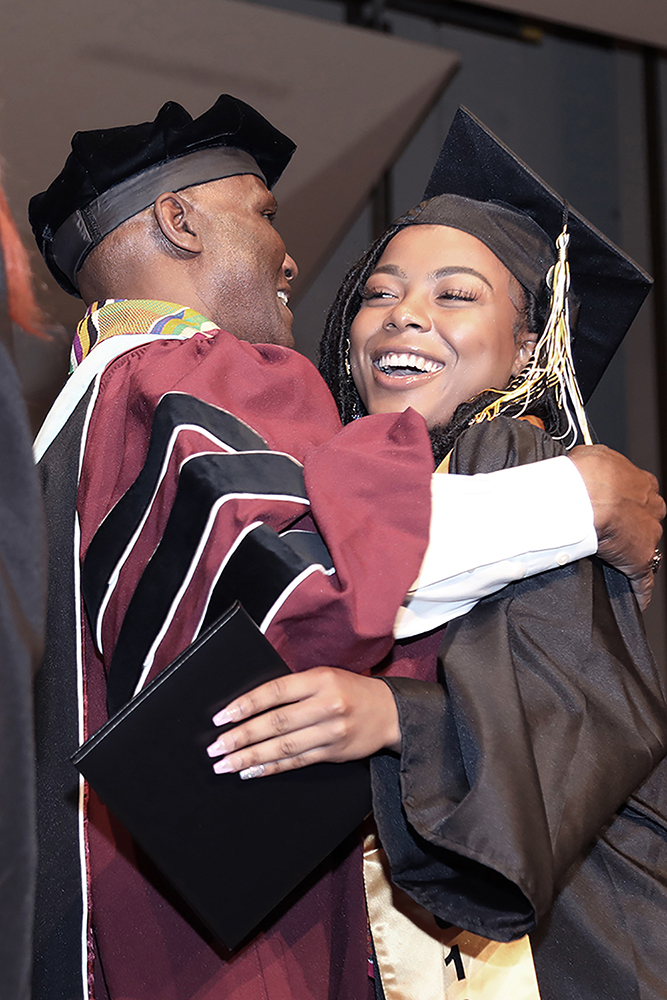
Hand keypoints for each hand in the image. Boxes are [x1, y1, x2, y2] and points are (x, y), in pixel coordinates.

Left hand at [206, 667, 400, 778]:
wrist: (391, 713)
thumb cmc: (350, 689)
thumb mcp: (324, 676)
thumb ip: (294, 688)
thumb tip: (250, 705)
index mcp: (320, 679)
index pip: (275, 691)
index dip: (245, 705)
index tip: (221, 717)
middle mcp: (326, 705)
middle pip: (276, 723)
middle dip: (241, 736)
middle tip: (216, 747)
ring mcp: (331, 732)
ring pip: (284, 746)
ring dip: (250, 757)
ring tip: (226, 763)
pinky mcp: (334, 754)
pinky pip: (297, 762)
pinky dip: (272, 767)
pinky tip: (252, 771)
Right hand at [569, 444, 664, 609]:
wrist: (587, 495)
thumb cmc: (588, 474)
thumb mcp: (591, 455)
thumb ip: (596, 463)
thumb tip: (586, 464)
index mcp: (642, 483)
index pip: (640, 495)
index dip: (627, 501)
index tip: (614, 506)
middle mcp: (652, 508)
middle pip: (647, 520)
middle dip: (633, 526)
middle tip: (611, 530)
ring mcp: (649, 535)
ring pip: (646, 546)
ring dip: (631, 553)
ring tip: (613, 560)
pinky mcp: (641, 560)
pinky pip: (644, 580)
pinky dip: (641, 590)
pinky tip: (637, 597)